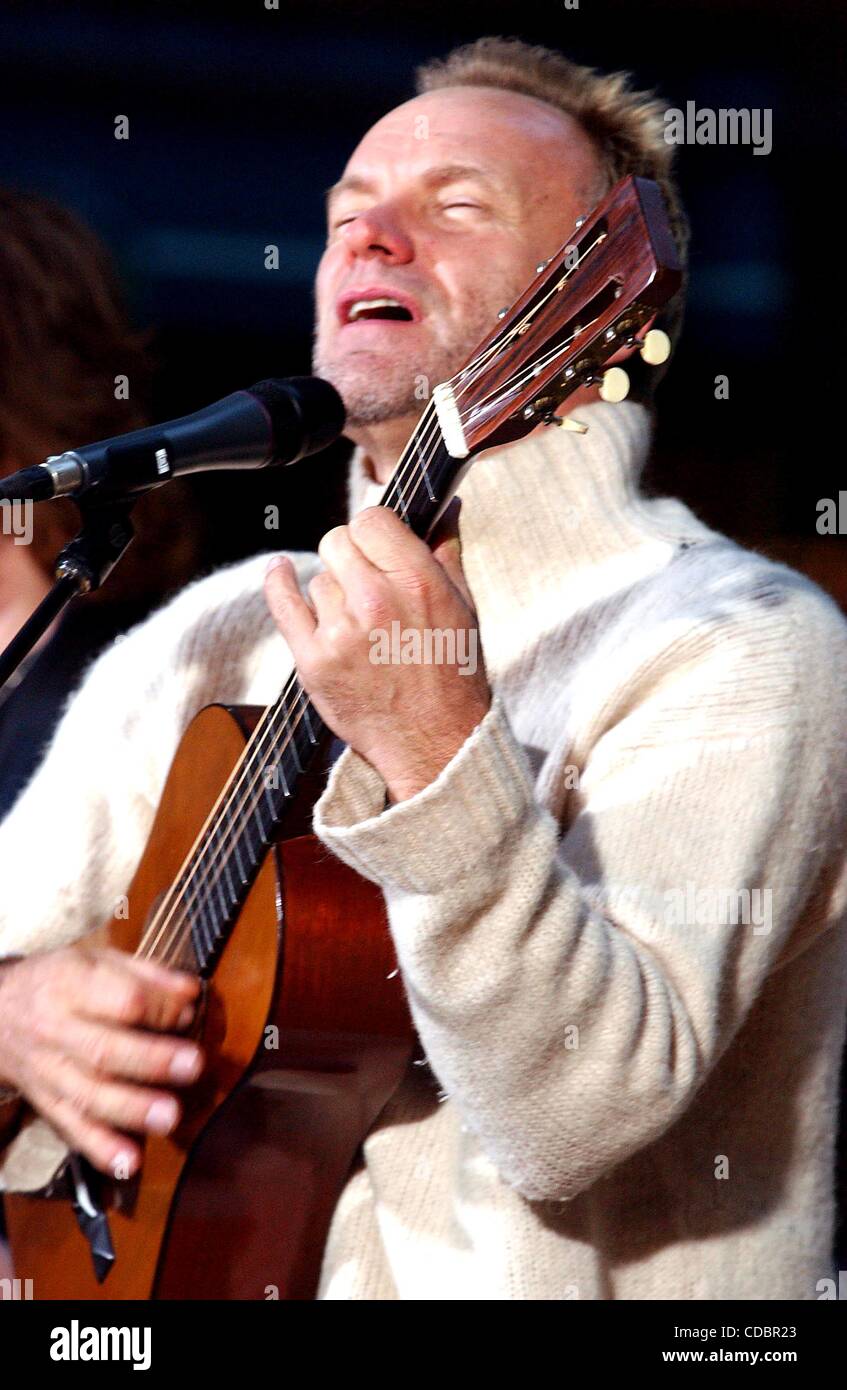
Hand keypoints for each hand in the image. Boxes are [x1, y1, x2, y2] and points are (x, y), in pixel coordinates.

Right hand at [0, 946, 202, 1177]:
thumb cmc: (60, 981)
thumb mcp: (97, 959)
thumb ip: (147, 974)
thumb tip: (190, 992)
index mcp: (71, 985)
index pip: (121, 1000)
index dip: (159, 1008)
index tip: (187, 1012)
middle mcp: (56, 1030)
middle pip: (104, 1050)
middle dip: (152, 1061)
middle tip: (193, 1066)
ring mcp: (49, 1071)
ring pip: (89, 1095)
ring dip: (133, 1109)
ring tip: (170, 1117)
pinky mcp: (47, 1104)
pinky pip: (72, 1129)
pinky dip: (101, 1149)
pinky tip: (129, 1163)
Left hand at [264, 501, 490, 801]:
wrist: (434, 743)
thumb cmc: (452, 676)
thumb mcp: (463, 609)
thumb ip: (446, 552)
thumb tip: (443, 505)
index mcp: (418, 582)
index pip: (373, 520)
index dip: (375, 530)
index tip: (377, 545)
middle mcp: (376, 601)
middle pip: (338, 540)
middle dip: (351, 556)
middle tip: (366, 582)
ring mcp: (341, 632)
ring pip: (318, 578)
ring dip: (334, 592)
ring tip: (360, 625)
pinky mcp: (314, 661)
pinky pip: (283, 603)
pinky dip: (279, 582)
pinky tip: (280, 571)